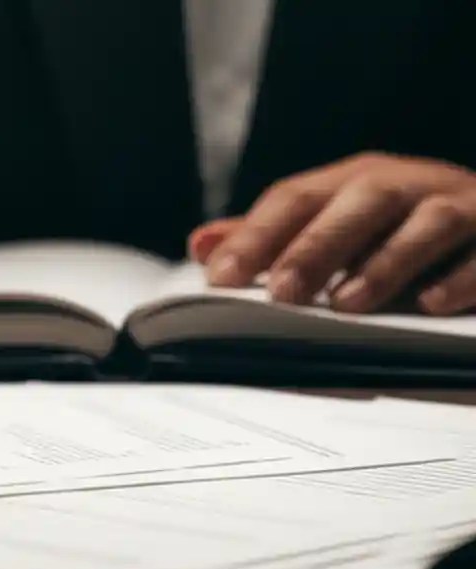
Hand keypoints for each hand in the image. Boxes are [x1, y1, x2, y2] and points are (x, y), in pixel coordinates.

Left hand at [189, 152, 475, 314]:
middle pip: (359, 202)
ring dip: (386, 262)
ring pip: (427, 220)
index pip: (296, 198)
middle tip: (280, 292)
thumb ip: (272, 239)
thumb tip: (201, 245)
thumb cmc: (402, 230)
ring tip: (347, 303)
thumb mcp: (335, 227)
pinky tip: (429, 304)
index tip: (219, 276)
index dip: (257, 234)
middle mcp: (408, 184)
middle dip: (316, 246)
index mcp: (356, 180)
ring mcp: (463, 205)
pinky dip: (459, 278)